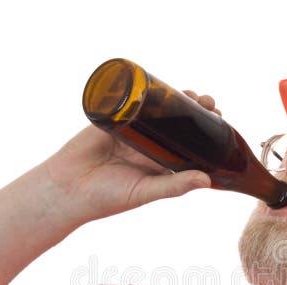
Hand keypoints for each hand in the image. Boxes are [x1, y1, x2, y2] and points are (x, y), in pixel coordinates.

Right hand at [41, 92, 220, 225]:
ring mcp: (130, 130)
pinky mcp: (110, 118)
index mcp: (158, 162)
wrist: (68, 190)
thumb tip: (206, 180)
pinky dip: (142, 91)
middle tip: (208, 103)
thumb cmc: (107, 198)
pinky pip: (127, 101)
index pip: (187, 142)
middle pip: (175, 122)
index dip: (203, 130)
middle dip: (193, 110)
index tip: (219, 119)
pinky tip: (158, 83)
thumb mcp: (146, 192)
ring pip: (155, 109)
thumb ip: (174, 186)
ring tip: (191, 94)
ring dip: (174, 98)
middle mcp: (147, 144)